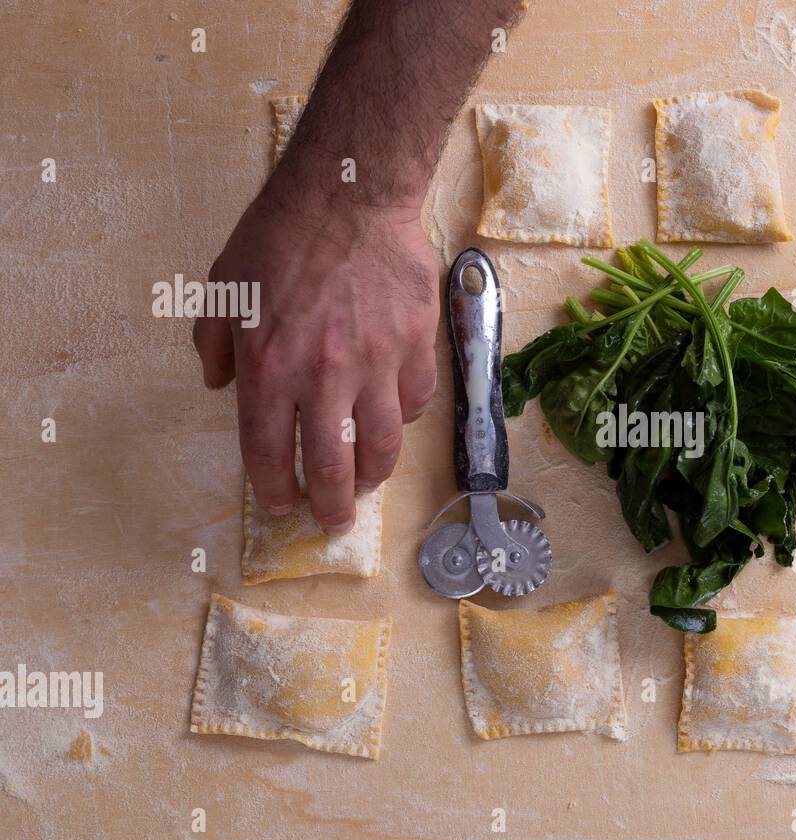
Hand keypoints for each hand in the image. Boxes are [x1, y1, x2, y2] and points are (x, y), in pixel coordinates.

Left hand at [194, 182, 438, 536]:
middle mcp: (324, 377)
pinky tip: (396, 418)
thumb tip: (219, 385)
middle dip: (331, 506)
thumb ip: (214, 343)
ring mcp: (376, 364)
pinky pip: (416, 401)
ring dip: (373, 474)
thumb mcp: (222, 287)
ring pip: (384, 444)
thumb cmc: (280, 237)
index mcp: (269, 368)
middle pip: (333, 467)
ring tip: (367, 483)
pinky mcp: (415, 346)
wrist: (349, 196)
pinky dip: (405, 418)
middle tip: (333, 522)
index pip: (271, 454)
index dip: (275, 491)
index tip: (281, 505)